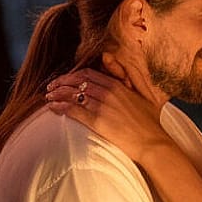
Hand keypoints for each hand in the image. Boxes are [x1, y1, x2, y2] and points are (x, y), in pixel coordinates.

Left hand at [45, 59, 170, 160]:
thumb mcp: (142, 95)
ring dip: (57, 94)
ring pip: (73, 94)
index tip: (64, 79)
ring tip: (48, 97)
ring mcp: (103, 107)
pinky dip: (61, 106)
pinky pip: (74, 110)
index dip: (72, 75)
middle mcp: (109, 93)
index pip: (88, 74)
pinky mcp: (98, 122)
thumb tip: (111, 59)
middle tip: (50, 87)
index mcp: (118, 85)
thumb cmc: (150, 122)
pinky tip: (53, 108)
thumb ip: (127, 77)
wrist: (153, 143)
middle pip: (77, 82)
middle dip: (61, 83)